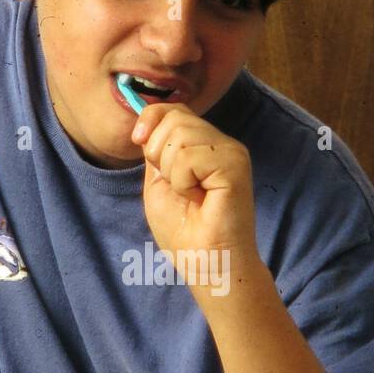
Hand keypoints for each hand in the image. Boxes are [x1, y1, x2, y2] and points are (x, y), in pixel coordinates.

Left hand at [130, 103, 259, 294]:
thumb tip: (146, 122)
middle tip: (177, 187)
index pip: (173, 109)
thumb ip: (154, 151)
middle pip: (174, 117)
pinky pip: (189, 156)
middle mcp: (221, 143)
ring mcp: (231, 152)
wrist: (206, 263)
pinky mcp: (235, 164)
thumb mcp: (157, 183)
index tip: (138, 141)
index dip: (150, 119)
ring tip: (190, 195)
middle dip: (158, 154)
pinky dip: (182, 181)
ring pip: (179, 134)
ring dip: (171, 172)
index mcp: (204, 146)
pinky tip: (199, 198)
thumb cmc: (184, 233)